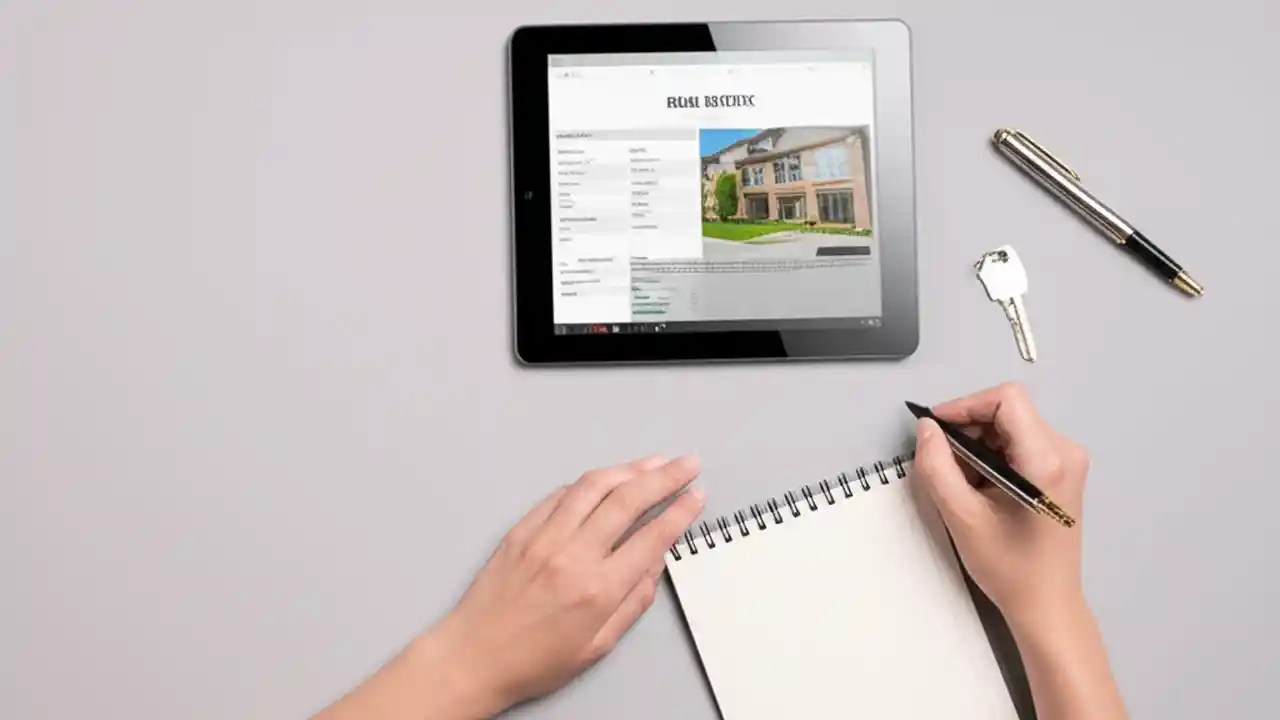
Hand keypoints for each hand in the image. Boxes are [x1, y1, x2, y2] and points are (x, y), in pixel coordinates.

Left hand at [436, 455, 704, 712]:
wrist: (472, 657)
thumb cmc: (531, 660)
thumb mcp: (597, 646)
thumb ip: (632, 603)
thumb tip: (654, 566)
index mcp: (597, 590)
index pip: (652, 536)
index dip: (680, 511)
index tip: (696, 496)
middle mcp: (572, 556)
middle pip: (628, 499)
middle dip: (665, 477)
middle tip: (686, 464)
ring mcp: (544, 537)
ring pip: (594, 486)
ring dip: (629, 468)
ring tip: (653, 462)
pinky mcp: (521, 530)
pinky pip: (561, 494)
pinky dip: (588, 482)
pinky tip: (605, 478)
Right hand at [913, 383, 1126, 718]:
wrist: (1047, 604)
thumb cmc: (1009, 567)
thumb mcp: (961, 516)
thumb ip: (937, 466)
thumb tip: (926, 428)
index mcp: (1047, 459)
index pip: (1007, 399)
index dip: (965, 405)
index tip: (936, 429)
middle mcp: (1065, 451)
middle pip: (1008, 411)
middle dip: (969, 430)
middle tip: (943, 463)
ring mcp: (1067, 461)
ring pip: (1011, 427)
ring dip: (979, 446)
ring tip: (962, 483)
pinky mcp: (1062, 472)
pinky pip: (1020, 444)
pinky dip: (993, 457)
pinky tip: (981, 489)